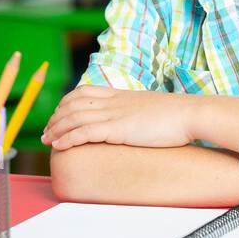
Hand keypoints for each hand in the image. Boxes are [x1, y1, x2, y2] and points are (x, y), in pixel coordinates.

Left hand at [41, 84, 196, 149]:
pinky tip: (60, 146)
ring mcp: (115, 114)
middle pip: (73, 104)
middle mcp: (113, 101)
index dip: (66, 103)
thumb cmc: (178, 116)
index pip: (83, 92)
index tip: (58, 115)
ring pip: (75, 117)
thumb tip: (135, 123)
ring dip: (57, 129)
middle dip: (56, 118)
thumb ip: (138, 113)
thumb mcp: (151, 108)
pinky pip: (85, 131)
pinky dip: (68, 138)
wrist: (191, 114)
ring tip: (47, 140)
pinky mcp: (119, 128)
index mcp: (120, 94)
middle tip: (46, 132)